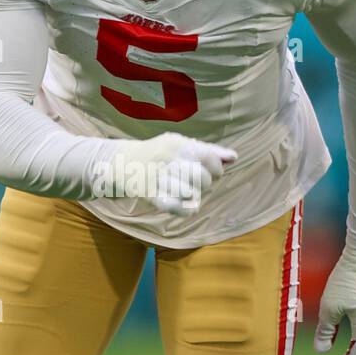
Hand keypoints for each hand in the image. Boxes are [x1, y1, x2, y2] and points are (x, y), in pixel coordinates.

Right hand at [94, 132, 236, 216]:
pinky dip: (186, 210)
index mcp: (177, 143)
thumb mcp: (180, 145)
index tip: (210, 172)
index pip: (211, 160)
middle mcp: (167, 158)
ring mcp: (157, 177)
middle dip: (204, 184)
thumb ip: (207, 150)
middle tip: (195, 182)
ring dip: (194, 196)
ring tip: (187, 192)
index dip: (216, 169)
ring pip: (191, 194)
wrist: (121, 162)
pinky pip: (177, 208)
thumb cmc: (158, 153)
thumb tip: (234, 157)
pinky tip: (184, 205)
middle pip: (203, 179)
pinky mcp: (150, 194)